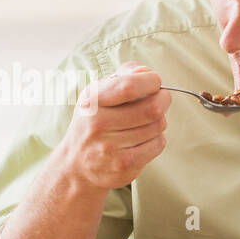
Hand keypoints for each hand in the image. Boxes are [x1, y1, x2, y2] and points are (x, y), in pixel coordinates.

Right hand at [60, 61, 170, 190]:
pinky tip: (143, 139)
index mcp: (91, 101)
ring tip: (146, 122)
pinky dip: (157, 138)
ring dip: (159, 121)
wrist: (76, 166)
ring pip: (157, 126)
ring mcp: (111, 147)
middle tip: (161, 98)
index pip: (129, 86)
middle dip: (163, 100)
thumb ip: (122, 77)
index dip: (150, 81)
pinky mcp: (124, 165)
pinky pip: (158, 144)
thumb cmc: (92, 123)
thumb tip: (146, 72)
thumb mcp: (97, 95)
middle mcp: (98, 124)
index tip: (154, 81)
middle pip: (151, 108)